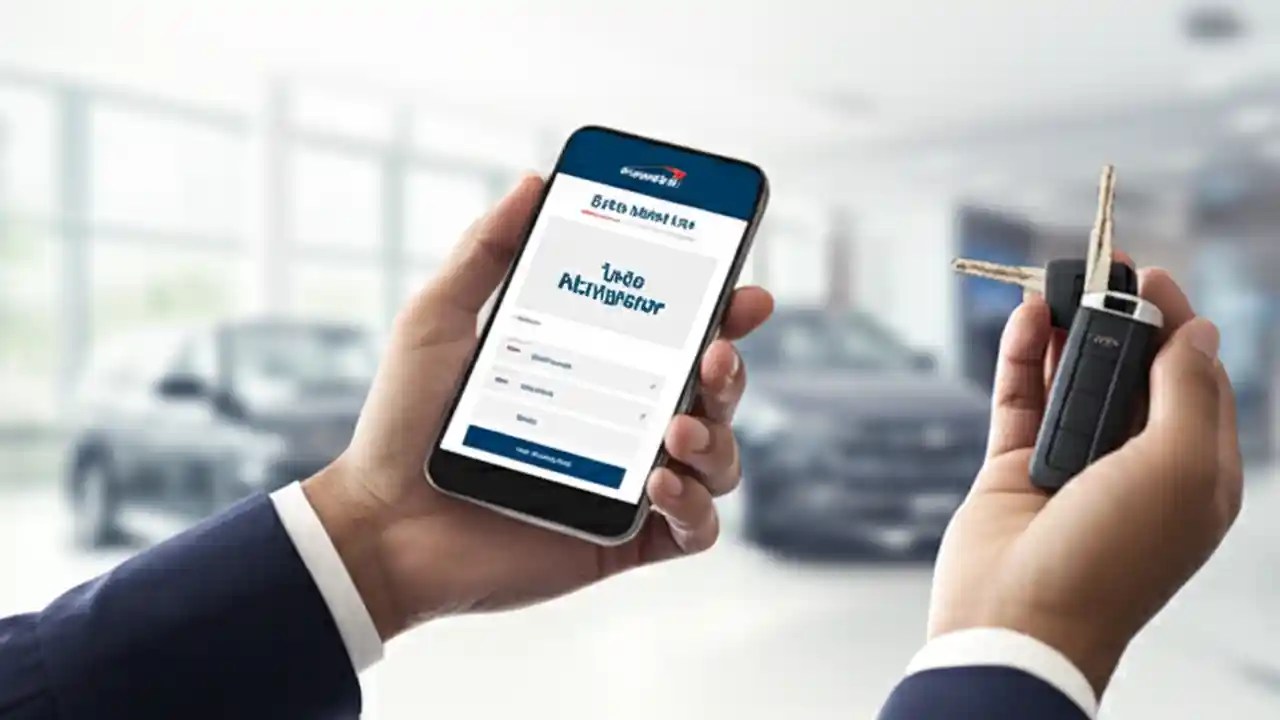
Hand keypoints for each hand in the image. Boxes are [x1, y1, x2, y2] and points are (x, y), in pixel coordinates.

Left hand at [301, 175, 773, 639]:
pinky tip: (659, 483)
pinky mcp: (624, 538)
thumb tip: (533, 180)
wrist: (381, 521)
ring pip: (718, 457)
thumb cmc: (405, 422)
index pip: (677, 333)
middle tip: (716, 353)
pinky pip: (696, 527)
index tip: (741, 292)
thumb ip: (485, 249)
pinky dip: (695, 505)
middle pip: (713, 391)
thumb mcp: (440, 318)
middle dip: (731, 369)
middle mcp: (623, 421)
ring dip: (718, 436)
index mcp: (596, 366)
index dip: (722, 311)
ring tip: (676, 428)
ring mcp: (628, 482)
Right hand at [929, 268, 1241, 693]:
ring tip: (1057, 283)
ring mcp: (1073, 466)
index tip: (1152, 277)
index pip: (1194, 381)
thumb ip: (1187, 394)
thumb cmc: (1109, 561)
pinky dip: (1023, 357)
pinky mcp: (1014, 468)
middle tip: (1100, 271)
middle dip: (1118, 320)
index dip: (1177, 325)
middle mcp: (1135, 467)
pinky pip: (1021, 399)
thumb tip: (1198, 333)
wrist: (1019, 621)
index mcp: (1193, 474)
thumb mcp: (1178, 471)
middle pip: (1132, 374)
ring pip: (1073, 380)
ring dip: (1068, 332)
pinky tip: (1026, 318)